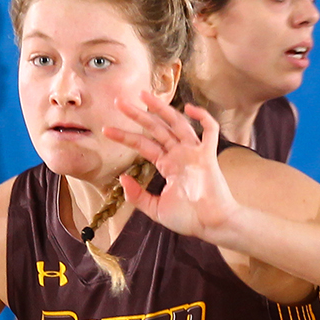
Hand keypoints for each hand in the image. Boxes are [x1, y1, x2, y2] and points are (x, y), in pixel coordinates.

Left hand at [102, 91, 240, 241]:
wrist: (213, 225)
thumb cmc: (189, 218)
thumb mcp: (156, 209)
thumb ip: (138, 196)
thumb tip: (122, 178)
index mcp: (168, 165)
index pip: (143, 144)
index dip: (125, 136)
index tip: (106, 131)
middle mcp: (180, 154)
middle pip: (156, 128)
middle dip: (138, 114)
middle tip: (118, 101)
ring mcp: (194, 153)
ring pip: (177, 123)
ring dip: (161, 108)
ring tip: (143, 95)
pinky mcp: (209, 155)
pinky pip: (210, 130)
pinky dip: (202, 117)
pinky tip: (189, 108)